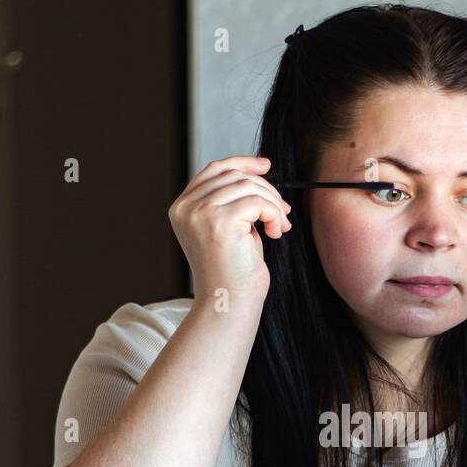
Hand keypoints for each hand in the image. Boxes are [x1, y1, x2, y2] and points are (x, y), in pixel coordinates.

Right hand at [168, 154, 290, 304]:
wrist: (230, 303)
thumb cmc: (233, 273)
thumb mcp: (229, 228)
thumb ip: (232, 200)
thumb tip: (259, 169)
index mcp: (182, 208)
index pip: (214, 170)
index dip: (242, 163)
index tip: (266, 166)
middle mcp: (186, 207)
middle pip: (234, 175)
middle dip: (265, 190)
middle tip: (283, 212)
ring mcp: (199, 213)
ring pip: (248, 186)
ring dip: (273, 204)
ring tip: (279, 226)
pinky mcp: (219, 221)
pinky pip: (257, 202)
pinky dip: (273, 214)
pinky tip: (275, 232)